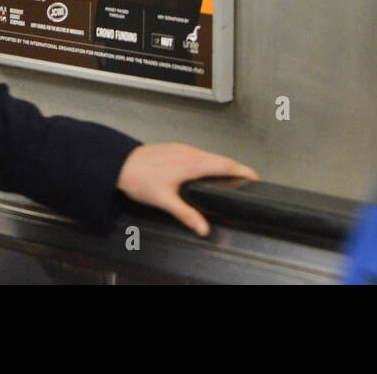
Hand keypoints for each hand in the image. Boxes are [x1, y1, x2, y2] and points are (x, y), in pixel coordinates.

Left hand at [117, 143, 258, 235]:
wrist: (120, 163)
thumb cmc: (140, 179)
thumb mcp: (165, 201)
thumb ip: (187, 215)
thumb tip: (203, 228)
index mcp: (193, 163)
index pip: (226, 165)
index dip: (244, 170)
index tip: (255, 177)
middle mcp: (191, 152)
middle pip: (221, 159)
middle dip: (237, 168)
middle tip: (247, 179)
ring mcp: (184, 149)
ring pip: (210, 155)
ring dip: (222, 164)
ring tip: (231, 177)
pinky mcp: (176, 148)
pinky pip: (200, 154)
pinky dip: (209, 162)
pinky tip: (205, 172)